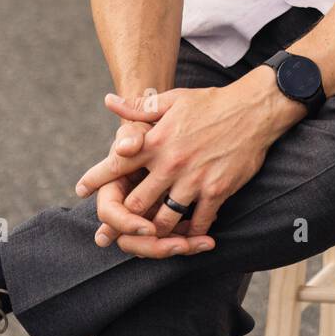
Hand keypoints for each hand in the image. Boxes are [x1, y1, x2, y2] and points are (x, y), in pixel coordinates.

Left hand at [75, 80, 279, 257]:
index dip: (96, 178)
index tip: (81, 190)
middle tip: (116, 229)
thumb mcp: (173, 100)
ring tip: (150, 235)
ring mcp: (194, 180)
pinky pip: (197, 223)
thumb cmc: (210, 103)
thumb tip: (109, 102)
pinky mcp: (216, 191)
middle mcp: (171, 164)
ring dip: (156, 231)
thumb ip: (139, 108)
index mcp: (157, 141)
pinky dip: (190, 233)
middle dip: (124, 218)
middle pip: (136, 203)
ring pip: (164, 220)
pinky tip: (187, 235)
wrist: (254, 109)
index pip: (117, 163)